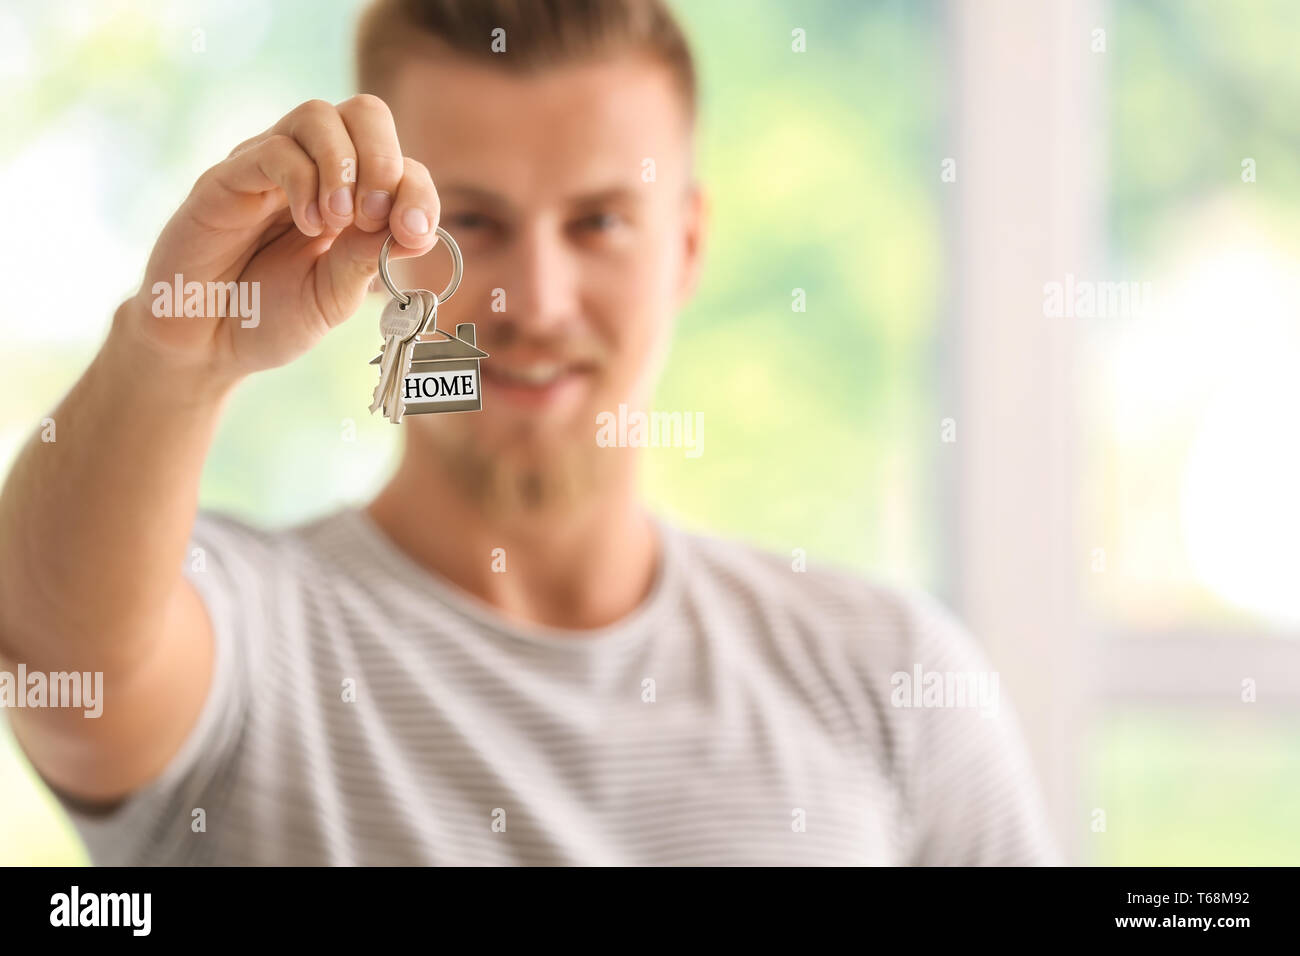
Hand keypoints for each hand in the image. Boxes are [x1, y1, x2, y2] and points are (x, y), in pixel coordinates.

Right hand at [118, 95, 438, 378]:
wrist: (203, 344)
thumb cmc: (269, 317)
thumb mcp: (334, 296)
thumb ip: (368, 259)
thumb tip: (417, 229)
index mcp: (351, 199)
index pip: (403, 163)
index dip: (418, 192)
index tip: (413, 234)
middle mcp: (313, 171)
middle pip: (365, 113)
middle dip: (385, 160)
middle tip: (376, 216)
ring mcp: (268, 168)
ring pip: (318, 116)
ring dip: (344, 165)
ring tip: (339, 221)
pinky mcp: (228, 178)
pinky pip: (274, 148)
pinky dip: (303, 181)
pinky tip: (307, 224)